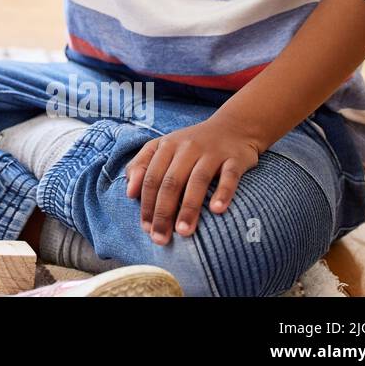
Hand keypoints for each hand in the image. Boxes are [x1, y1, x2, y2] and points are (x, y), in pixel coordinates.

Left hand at [124, 118, 262, 244]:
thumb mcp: (162, 148)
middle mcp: (187, 148)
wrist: (233, 127)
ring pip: (198, 180)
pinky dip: (223, 192)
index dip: (146, 204)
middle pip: (171, 182)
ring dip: (189, 207)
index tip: (145, 228)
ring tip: (184, 231)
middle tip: (161, 238)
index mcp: (166, 146)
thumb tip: (129, 192)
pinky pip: (229, 176)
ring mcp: (212, 153)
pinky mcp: (235, 158)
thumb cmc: (192, 145)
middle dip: (163, 212)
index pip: (151, 178)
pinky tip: (217, 210)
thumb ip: (141, 166)